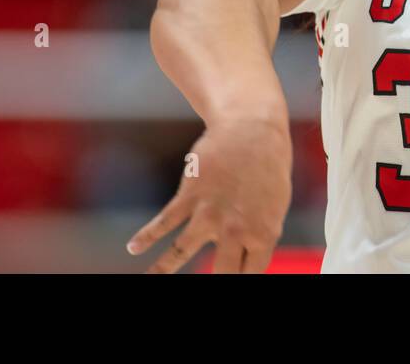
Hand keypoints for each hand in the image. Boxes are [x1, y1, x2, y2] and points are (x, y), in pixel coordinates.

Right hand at [127, 118, 292, 272]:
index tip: (234, 275)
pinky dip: (146, 236)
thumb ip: (260, 229)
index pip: (251, 271)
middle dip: (217, 279)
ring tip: (150, 280)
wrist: (252, 129)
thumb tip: (245, 247)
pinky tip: (134, 247)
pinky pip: (165, 221)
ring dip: (164, 268)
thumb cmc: (269, 164)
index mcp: (264, 233)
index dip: (243, 276)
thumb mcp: (276, 202)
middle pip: (223, 271)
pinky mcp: (190, 195)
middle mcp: (236, 230)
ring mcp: (209, 213)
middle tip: (208, 282)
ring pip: (182, 250)